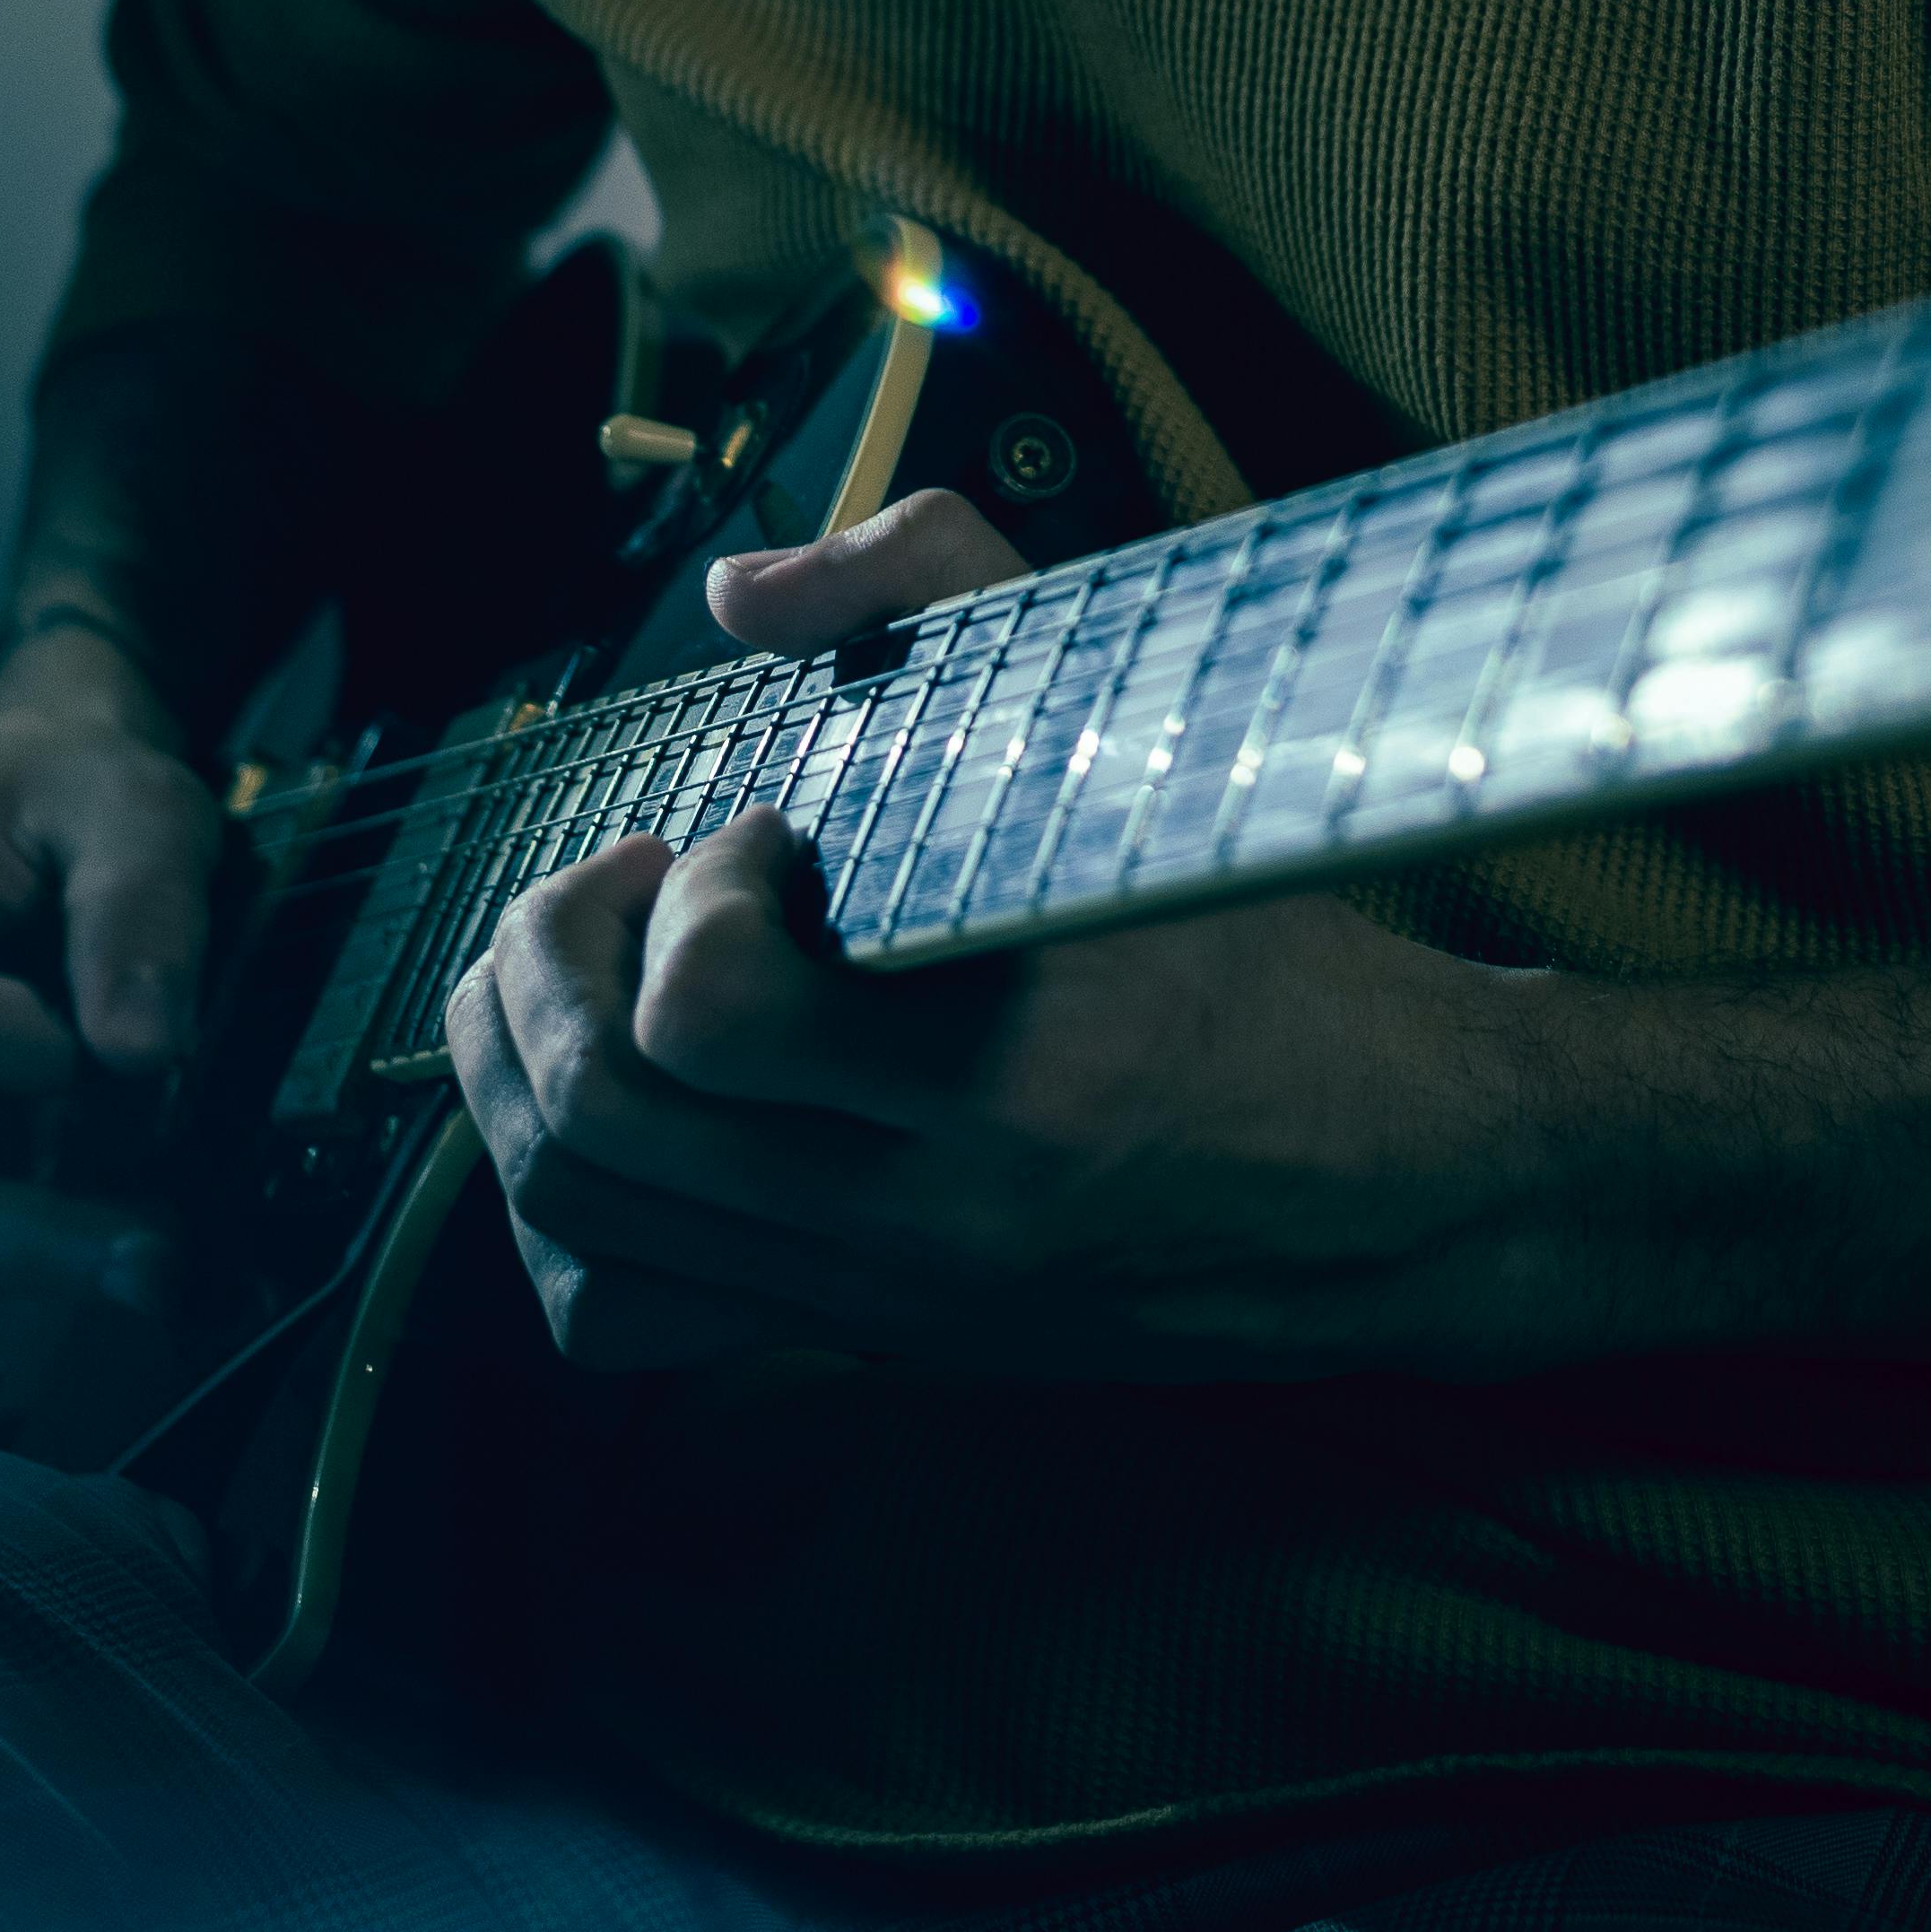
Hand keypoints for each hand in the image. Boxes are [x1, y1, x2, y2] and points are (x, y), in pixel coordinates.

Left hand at [447, 492, 1549, 1380]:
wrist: (1402, 1176)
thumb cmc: (1275, 954)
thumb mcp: (1154, 738)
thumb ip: (954, 593)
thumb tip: (744, 591)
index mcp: (1013, 1070)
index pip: (717, 1009)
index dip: (692, 890)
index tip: (769, 831)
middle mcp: (927, 1214)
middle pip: (603, 1116)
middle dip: (554, 962)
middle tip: (635, 880)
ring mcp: (885, 1297)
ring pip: (579, 1219)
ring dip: (527, 1068)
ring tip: (595, 973)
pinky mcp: (869, 1341)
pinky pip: (622, 1316)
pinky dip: (565, 1204)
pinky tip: (629, 1100)